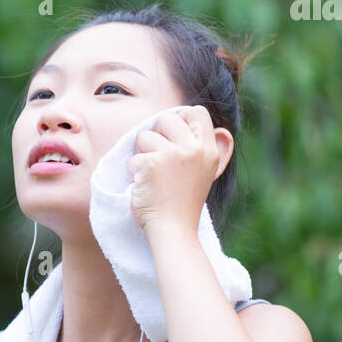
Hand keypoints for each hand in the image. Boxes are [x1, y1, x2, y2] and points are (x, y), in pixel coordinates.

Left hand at [126, 106, 225, 234]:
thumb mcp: (204, 170)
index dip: (181, 118)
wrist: (174, 229)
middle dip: (157, 135)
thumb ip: (198, 145)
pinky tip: (145, 186)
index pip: (197, 112)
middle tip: (159, 160)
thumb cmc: (183, 202)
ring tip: (153, 177)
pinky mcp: (150, 164)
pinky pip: (132, 158)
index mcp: (209, 150)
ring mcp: (172, 155)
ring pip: (145, 136)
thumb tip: (185, 115)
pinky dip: (133, 172)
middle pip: (167, 118)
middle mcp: (193, 149)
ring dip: (142, 155)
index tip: (173, 135)